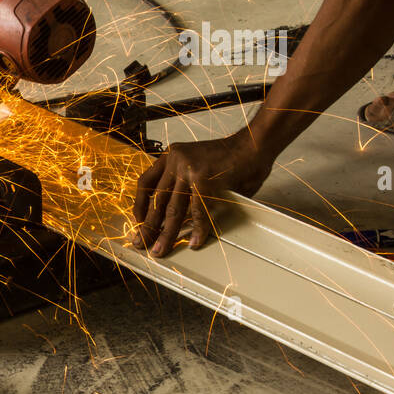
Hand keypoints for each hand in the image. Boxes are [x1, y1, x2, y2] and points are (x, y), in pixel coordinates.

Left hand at [132, 134, 272, 255]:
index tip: (137, 222)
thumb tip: (181, 218)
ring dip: (166, 233)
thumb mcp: (200, 167)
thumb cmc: (233, 157)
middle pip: (156, 199)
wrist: (255, 143)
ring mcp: (188, 169)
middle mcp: (176, 161)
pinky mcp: (204, 179)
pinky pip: (198, 211)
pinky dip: (198, 229)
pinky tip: (195, 241)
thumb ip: (186, 187)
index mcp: (172, 156)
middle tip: (142, 242)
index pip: (146, 183)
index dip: (139, 205)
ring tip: (161, 249)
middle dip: (148, 225)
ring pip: (173, 209)